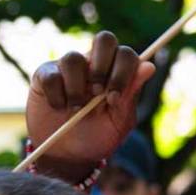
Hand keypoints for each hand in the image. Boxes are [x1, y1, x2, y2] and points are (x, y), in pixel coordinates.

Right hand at [28, 33, 155, 172]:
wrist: (68, 155)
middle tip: (97, 92)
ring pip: (73, 58)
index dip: (123, 71)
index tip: (113, 98)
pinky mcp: (45, 75)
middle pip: (105, 39)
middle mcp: (95, 65)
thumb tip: (150, 66)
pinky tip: (59, 108)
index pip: (127, 54)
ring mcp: (69, 68)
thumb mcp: (119, 121)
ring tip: (76, 110)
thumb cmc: (98, 137)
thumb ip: (131, 94)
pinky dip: (56, 95)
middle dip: (103, 65)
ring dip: (76, 88)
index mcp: (117, 74)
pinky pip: (51, 74)